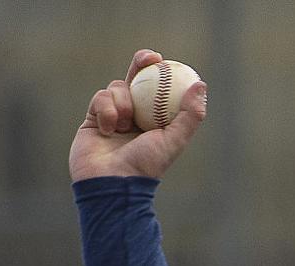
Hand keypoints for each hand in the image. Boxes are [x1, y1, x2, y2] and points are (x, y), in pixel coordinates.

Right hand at [69, 50, 206, 182]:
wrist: (111, 181)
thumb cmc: (145, 165)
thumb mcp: (173, 140)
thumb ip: (189, 115)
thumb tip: (201, 85)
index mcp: (156, 123)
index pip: (159, 91)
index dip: (161, 73)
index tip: (164, 60)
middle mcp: (136, 117)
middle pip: (137, 81)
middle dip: (141, 64)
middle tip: (148, 57)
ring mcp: (114, 116)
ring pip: (117, 88)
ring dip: (122, 101)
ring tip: (124, 125)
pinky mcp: (93, 117)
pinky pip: (100, 98)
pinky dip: (105, 110)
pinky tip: (107, 129)